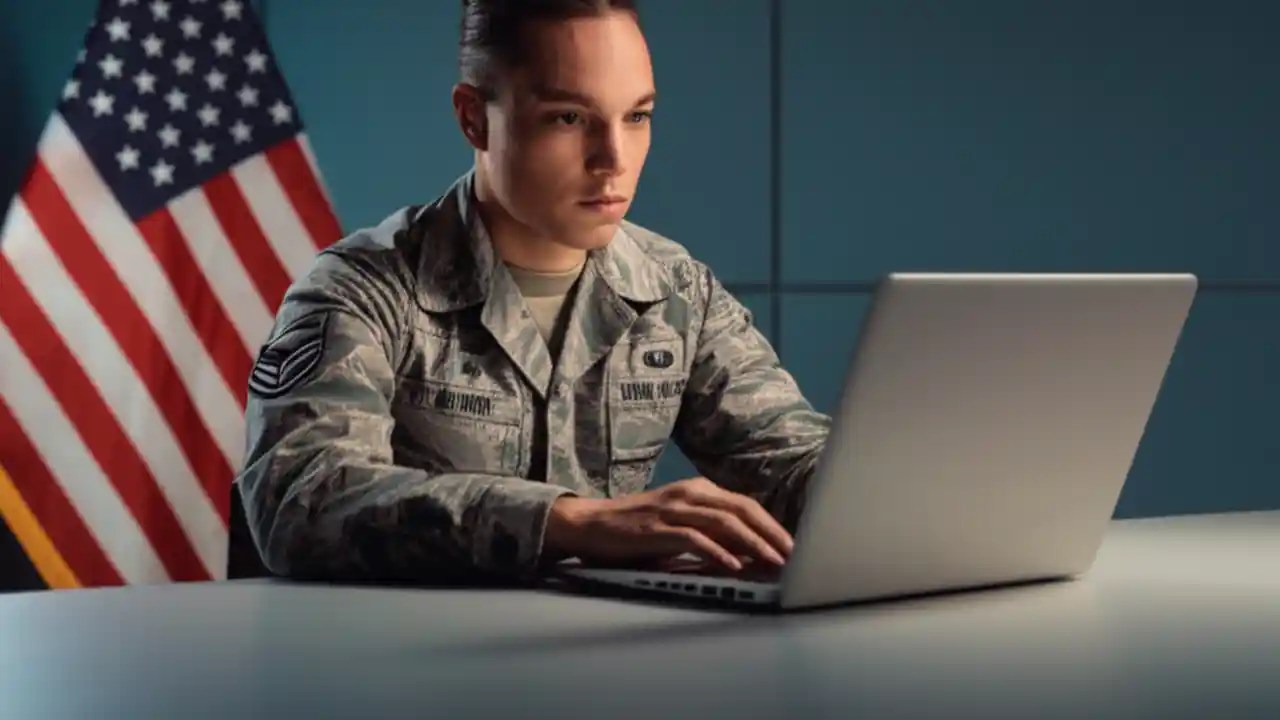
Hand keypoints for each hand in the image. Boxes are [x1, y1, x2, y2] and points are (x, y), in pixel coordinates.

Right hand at [544, 477, 793, 571]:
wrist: (590, 524)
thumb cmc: (636, 528)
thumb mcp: (677, 523)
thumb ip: (708, 532)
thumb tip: (746, 553)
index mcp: (698, 490)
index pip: (745, 504)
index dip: (772, 524)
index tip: (793, 546)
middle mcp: (690, 494)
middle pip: (742, 509)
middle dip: (771, 533)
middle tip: (794, 555)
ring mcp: (673, 509)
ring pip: (724, 522)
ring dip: (753, 543)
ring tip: (773, 561)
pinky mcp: (657, 528)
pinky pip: (694, 538)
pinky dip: (717, 552)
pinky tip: (733, 565)